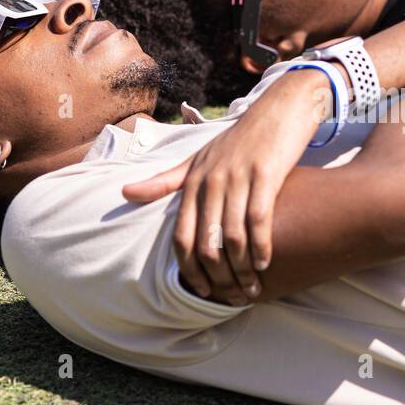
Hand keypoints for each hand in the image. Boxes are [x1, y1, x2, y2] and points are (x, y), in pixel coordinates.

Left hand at [121, 68, 335, 304]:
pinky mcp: (265, 173)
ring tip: (252, 287)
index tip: (204, 292)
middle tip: (233, 296)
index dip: (190, 270)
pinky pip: (259, 219)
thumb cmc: (240, 139)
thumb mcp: (199, 158)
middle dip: (219, 277)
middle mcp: (210, 180)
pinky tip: (266, 263)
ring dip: (242, 269)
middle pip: (206, 243)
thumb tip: (124, 192)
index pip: (182, 236)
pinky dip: (261, 246)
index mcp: (193, 181)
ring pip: (232, 236)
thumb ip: (165, 181)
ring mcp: (237, 177)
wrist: (279, 108)